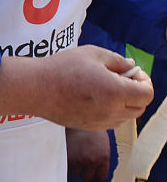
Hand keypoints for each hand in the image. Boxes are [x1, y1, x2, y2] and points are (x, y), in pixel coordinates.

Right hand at [0, 46, 152, 129]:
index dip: (144, 81)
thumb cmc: (63, 68)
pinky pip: (110, 123)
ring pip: (125, 118)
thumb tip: (131, 68)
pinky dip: (111, 112)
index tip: (133, 73)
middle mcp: (109, 111)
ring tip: (108, 88)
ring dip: (124, 104)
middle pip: (139, 108)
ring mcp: (98, 122)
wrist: (35, 88)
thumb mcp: (95, 54)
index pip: (147, 94)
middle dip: (137, 93)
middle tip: (123, 80)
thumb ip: (119, 61)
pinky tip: (97, 98)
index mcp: (115, 91)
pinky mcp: (87, 126)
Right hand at [66, 128, 111, 181]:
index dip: (95, 178)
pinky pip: (66, 167)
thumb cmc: (90, 129)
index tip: (91, 177)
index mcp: (104, 156)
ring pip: (74, 173)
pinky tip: (69, 152)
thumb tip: (97, 171)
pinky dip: (66, 162)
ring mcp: (79, 159)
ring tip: (74, 154)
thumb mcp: (102, 143)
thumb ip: (101, 157)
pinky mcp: (68, 157)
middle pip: (86, 177)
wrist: (79, 116)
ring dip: (73, 166)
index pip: (101, 177)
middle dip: (83, 172)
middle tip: (80, 165)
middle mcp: (93, 159)